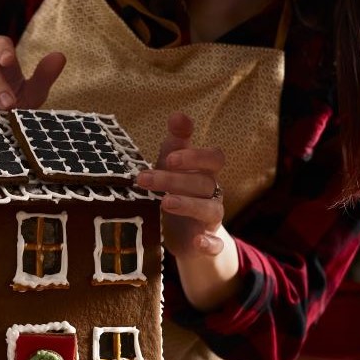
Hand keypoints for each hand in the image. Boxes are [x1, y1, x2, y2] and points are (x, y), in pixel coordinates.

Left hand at [136, 111, 239, 310]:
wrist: (187, 239)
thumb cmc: (177, 194)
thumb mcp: (172, 170)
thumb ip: (175, 144)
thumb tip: (178, 114)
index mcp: (204, 174)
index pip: (214, 158)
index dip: (195, 156)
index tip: (169, 157)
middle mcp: (212, 195)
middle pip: (203, 182)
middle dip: (173, 179)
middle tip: (143, 179)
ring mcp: (211, 221)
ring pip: (211, 209)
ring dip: (189, 205)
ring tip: (165, 203)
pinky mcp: (208, 245)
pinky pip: (216, 244)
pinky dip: (209, 243)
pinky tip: (197, 242)